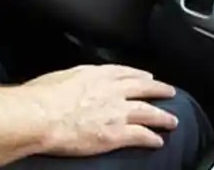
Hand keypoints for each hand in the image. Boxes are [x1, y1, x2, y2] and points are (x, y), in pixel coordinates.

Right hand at [25, 64, 179, 156]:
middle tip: (169, 91)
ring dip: (163, 117)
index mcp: (95, 74)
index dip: (137, 74)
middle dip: (158, 89)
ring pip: (149, 112)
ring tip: (172, 120)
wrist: (41, 115)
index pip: (123, 71)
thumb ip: (72, 79)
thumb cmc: (41, 97)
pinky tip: (158, 141)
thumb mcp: (58, 77)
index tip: (145, 76)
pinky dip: (152, 138)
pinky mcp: (117, 134)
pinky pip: (142, 135)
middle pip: (143, 88)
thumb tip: (70, 83)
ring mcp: (117, 112)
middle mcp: (111, 90)